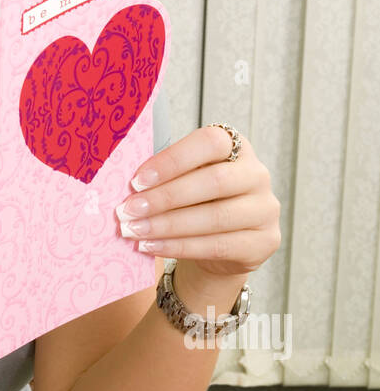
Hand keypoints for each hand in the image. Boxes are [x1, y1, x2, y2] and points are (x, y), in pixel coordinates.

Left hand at [114, 125, 281, 280]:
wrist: (223, 245)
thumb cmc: (196, 201)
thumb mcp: (184, 179)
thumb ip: (164, 175)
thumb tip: (124, 182)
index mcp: (237, 146)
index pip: (210, 143)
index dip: (172, 160)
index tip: (136, 180)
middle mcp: (257, 174)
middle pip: (214, 181)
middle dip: (165, 197)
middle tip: (128, 210)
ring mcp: (265, 209)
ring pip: (216, 217)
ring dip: (168, 225)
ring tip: (133, 231)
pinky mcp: (264, 242)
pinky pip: (218, 245)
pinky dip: (179, 247)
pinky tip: (152, 246)